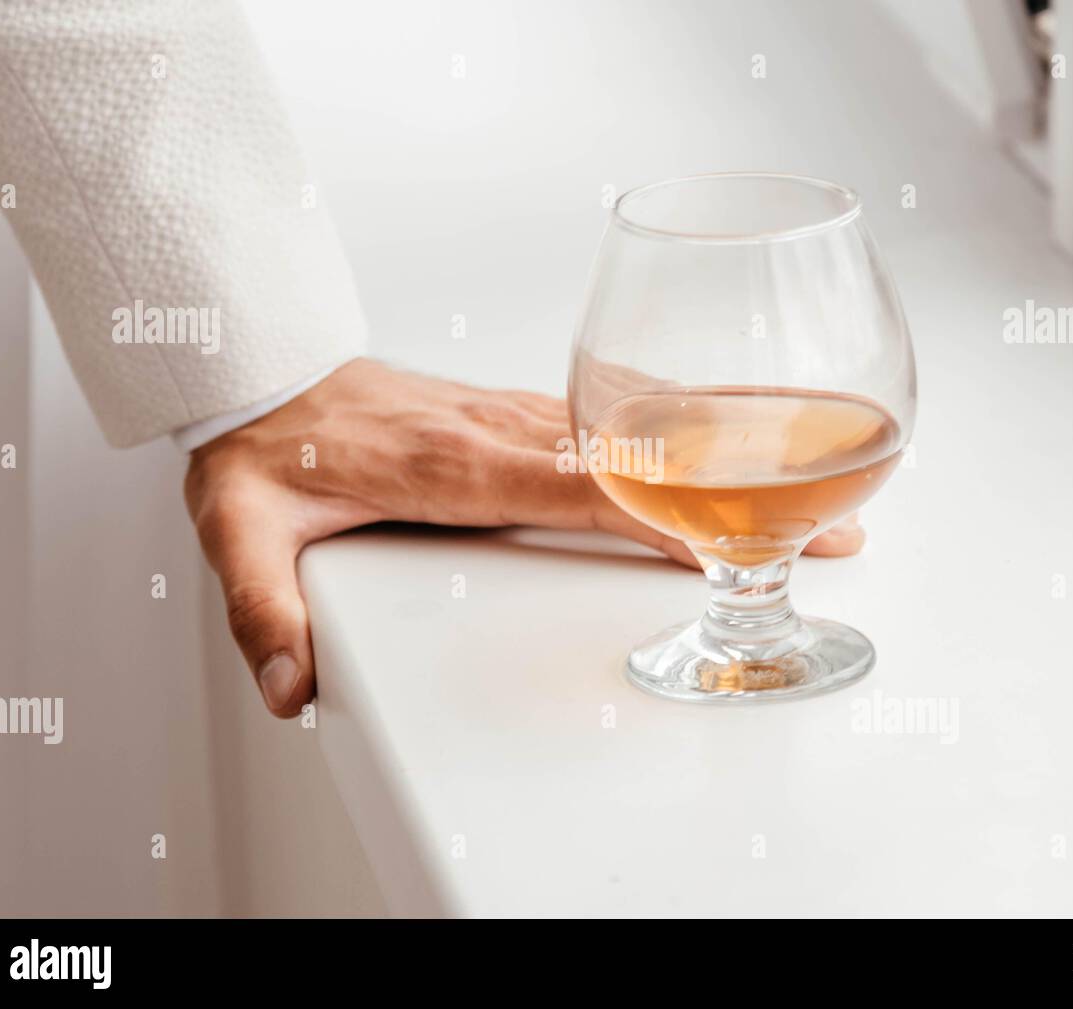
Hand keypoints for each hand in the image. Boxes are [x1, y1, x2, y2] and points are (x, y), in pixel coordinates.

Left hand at [184, 359, 865, 715]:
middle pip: (646, 460)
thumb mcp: (241, 530)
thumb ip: (264, 608)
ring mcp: (517, 414)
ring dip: (734, 456)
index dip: (666, 515)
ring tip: (819, 484)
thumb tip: (293, 685)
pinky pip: (622, 415)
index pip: (583, 491)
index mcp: (457, 465)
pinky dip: (690, 429)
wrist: (264, 367)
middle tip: (830, 523)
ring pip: (647, 429)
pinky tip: (736, 438)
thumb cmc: (267, 444)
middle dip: (742, 493)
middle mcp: (502, 431)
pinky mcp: (519, 410)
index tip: (739, 542)